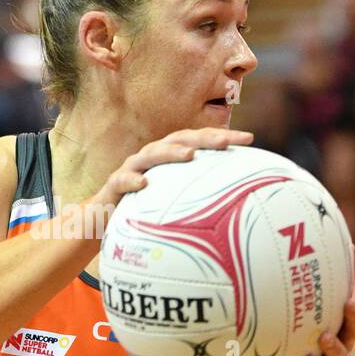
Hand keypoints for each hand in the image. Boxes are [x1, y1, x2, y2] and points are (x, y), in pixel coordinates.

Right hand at [88, 126, 253, 219]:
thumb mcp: (174, 205)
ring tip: (189, 156)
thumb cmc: (144, 211)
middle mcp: (153, 157)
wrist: (104, 219)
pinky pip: (121, 181)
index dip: (223, 136)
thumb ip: (199, 201)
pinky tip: (143, 185)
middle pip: (180, 139)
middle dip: (203, 137)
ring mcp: (132, 168)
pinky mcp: (113, 185)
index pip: (199, 141)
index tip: (250, 139)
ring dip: (169, 152)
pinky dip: (131, 180)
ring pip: (151, 153)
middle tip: (225, 142)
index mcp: (170, 158)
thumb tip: (238, 214)